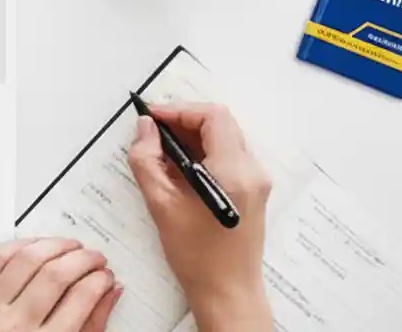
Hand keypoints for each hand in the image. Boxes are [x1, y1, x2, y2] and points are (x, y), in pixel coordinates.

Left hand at [0, 238, 122, 331]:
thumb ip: (88, 327)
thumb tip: (110, 292)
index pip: (81, 299)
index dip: (99, 281)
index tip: (105, 275)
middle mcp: (14, 327)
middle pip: (57, 276)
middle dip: (83, 259)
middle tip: (93, 257)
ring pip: (27, 259)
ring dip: (55, 245)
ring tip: (68, 246)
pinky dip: (19, 245)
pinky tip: (34, 245)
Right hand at [127, 104, 273, 331]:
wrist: (228, 292)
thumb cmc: (197, 255)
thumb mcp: (161, 204)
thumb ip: (147, 160)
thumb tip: (144, 128)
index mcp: (234, 171)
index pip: (212, 117)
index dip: (179, 110)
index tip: (152, 118)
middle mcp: (252, 170)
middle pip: (220, 124)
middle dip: (183, 121)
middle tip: (152, 132)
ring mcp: (256, 180)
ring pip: (223, 138)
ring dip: (192, 137)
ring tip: (161, 152)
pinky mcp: (253, 190)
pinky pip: (227, 156)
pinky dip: (202, 152)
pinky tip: (178, 169)